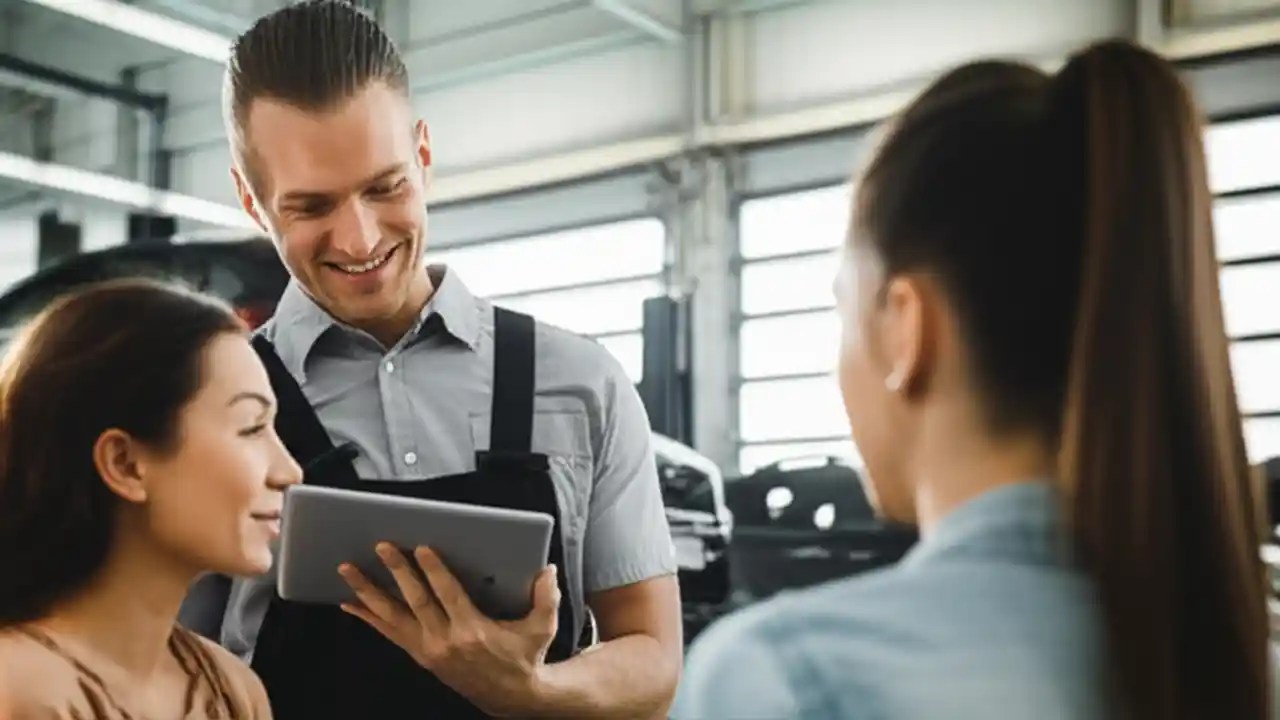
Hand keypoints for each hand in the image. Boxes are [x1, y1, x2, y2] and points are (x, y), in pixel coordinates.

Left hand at [338, 543, 559, 716]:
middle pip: (416, 600)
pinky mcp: (421, 656)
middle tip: (382, 547)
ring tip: (347, 570)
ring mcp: (429, 650)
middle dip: (397, 571)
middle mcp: (446, 641)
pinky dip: (368, 618)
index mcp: (473, 631)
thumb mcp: (543, 628)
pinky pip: (389, 634)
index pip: (448, 595)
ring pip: (393, 617)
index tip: (420, 548)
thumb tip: (547, 568)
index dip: (434, 570)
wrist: (510, 697)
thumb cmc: (525, 657)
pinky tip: (350, 604)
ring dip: (368, 592)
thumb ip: (546, 597)